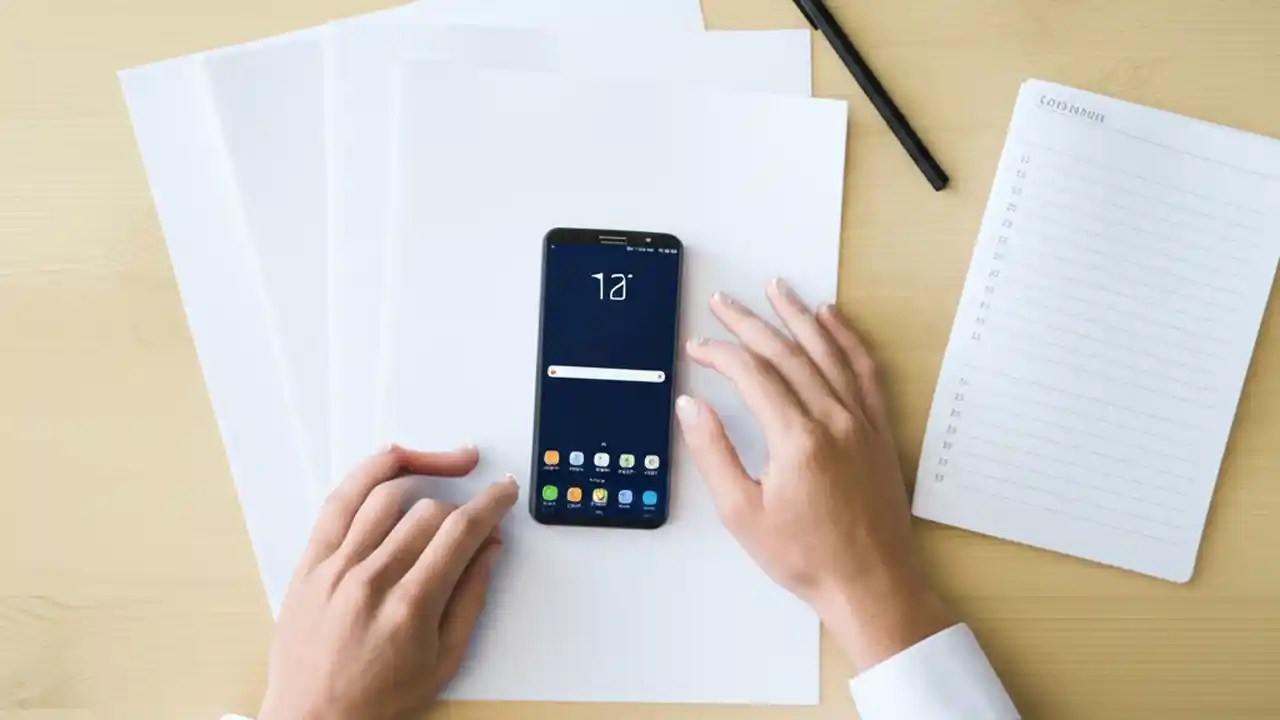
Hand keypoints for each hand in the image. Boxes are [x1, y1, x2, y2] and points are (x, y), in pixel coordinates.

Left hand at [258, 445, 517, 719]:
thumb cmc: (378, 700)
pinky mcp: (310, 562)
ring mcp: (334, 568)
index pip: (460, 532)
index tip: (505, 491)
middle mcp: (370, 580)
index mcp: (409, 607)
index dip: (491, 503)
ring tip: (448, 467)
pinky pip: (338, 500)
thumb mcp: (444, 660)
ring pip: (384, 494)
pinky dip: (368, 472)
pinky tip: (393, 460)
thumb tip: (489, 547)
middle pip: (428, 511)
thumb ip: (471, 598)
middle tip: (477, 508)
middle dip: (462, 503)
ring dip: (423, 472)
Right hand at [677, 280, 953, 671]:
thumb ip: (713, 453)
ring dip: (798, 316)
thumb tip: (691, 408)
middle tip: (723, 303)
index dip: (720, 353)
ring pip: (827, 351)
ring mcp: (861, 421)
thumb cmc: (808, 556)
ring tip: (776, 289)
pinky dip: (847, 338)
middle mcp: (833, 419)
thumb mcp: (742, 513)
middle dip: (750, 323)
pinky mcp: (879, 429)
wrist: (871, 583)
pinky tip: (832, 319)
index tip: (698, 348)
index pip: (752, 374)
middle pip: (786, 353)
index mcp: (797, 439)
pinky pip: (864, 369)